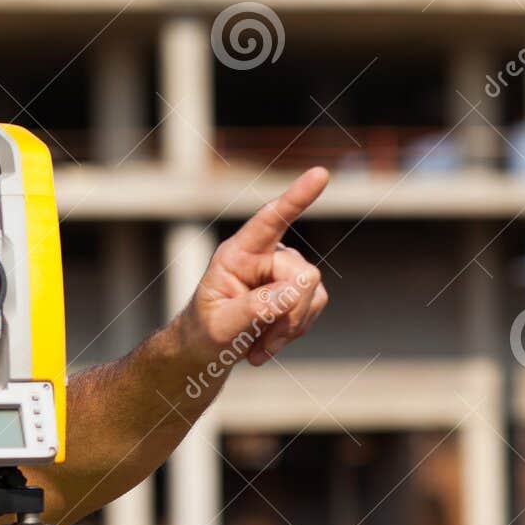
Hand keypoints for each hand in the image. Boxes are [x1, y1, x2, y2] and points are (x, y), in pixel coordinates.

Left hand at [178, 167, 330, 367]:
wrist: (206, 349)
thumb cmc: (205, 332)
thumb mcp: (220, 326)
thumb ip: (253, 309)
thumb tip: (293, 291)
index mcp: (237, 254)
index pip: (269, 221)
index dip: (295, 198)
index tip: (320, 175)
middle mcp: (264, 254)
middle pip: (302, 275)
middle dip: (289, 313)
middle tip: (261, 343)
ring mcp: (285, 270)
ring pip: (313, 294)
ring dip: (288, 328)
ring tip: (256, 345)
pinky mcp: (299, 288)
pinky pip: (315, 306)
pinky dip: (294, 332)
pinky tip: (266, 344)